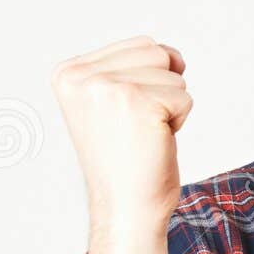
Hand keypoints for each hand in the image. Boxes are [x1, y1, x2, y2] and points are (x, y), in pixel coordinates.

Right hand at [51, 34, 191, 234]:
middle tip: (136, 128)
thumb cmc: (125, 161)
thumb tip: (174, 56)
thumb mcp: (112, 103)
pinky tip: (153, 143)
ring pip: (173, 74)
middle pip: (157, 52)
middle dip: (161, 90)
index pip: (139, 45)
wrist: (125, 208)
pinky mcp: (138, 102)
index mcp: (68, 73)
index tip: (123, 119)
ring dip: (170, 107)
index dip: (147, 83)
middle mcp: (82, 77)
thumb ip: (131, 68)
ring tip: (143, 135)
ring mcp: (107, 87)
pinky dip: (179, 123)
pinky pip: (184, 98)